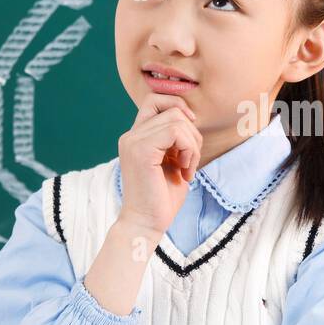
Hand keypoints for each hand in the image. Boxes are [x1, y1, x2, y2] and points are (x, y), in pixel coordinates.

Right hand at [117, 94, 202, 236]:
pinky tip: (185, 170)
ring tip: (187, 168)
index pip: (155, 100)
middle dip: (192, 134)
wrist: (146, 224)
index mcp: (136, 136)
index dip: (178, 107)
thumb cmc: (161, 198)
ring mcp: (133, 141)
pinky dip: (189, 150)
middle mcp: (131, 135)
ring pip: (177, 119)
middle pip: (173, 109)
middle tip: (190, 161)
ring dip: (192, 145)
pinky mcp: (141, 150)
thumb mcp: (171, 162)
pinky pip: (175, 132)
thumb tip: (191, 117)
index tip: (190, 134)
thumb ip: (175, 139)